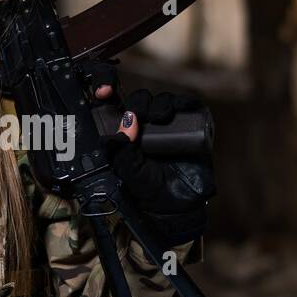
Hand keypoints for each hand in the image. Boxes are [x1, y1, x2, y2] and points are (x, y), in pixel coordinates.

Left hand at [101, 88, 215, 246]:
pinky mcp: (192, 125)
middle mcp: (147, 125)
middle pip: (140, 100)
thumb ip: (121, 150)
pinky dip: (184, 102)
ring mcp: (170, 124)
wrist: (178, 205)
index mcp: (126, 133)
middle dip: (138, 102)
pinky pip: (189, 106)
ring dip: (159, 103)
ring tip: (159, 117)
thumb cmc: (149, 189)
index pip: (114, 107)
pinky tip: (178, 109)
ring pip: (163, 100)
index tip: (104, 91)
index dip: (107, 93)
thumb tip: (127, 121)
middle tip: (140, 115)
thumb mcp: (128, 171)